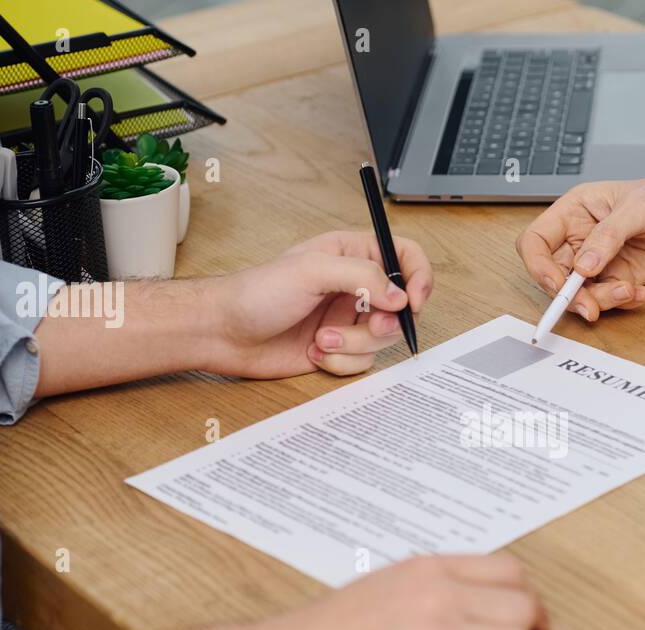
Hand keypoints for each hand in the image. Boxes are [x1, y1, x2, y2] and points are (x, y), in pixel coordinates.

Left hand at [208, 230, 432, 376]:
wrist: (225, 333)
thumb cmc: (257, 293)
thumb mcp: (312, 270)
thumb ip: (363, 277)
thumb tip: (400, 297)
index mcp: (352, 254)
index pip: (405, 256)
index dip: (419, 278)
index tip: (414, 300)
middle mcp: (355, 286)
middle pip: (401, 306)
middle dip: (383, 323)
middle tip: (368, 324)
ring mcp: (349, 319)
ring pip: (382, 339)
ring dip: (354, 344)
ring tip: (321, 338)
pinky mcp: (340, 348)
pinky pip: (363, 362)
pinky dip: (341, 361)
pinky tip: (314, 350)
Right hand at [516, 147, 644, 321]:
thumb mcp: (638, 208)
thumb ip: (607, 237)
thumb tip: (583, 266)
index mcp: (574, 211)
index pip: (536, 242)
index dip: (538, 266)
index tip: (557, 284)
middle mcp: (580, 237)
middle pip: (553, 275)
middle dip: (570, 294)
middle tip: (590, 306)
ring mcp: (598, 261)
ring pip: (579, 293)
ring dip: (600, 300)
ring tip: (627, 292)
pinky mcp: (617, 278)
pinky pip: (606, 299)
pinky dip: (620, 303)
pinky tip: (639, 292)